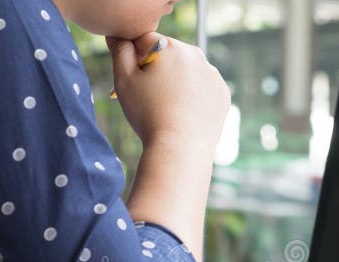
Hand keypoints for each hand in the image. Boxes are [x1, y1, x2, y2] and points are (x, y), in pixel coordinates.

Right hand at [105, 32, 229, 151]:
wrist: (180, 149)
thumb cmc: (148, 114)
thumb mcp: (124, 80)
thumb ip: (119, 51)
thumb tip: (116, 34)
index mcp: (170, 46)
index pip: (144, 40)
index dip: (135, 61)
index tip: (136, 83)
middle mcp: (196, 54)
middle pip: (168, 54)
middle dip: (158, 69)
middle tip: (152, 98)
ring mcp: (213, 74)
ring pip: (187, 71)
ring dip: (177, 82)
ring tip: (169, 108)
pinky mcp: (222, 94)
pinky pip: (203, 88)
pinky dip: (194, 96)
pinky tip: (185, 114)